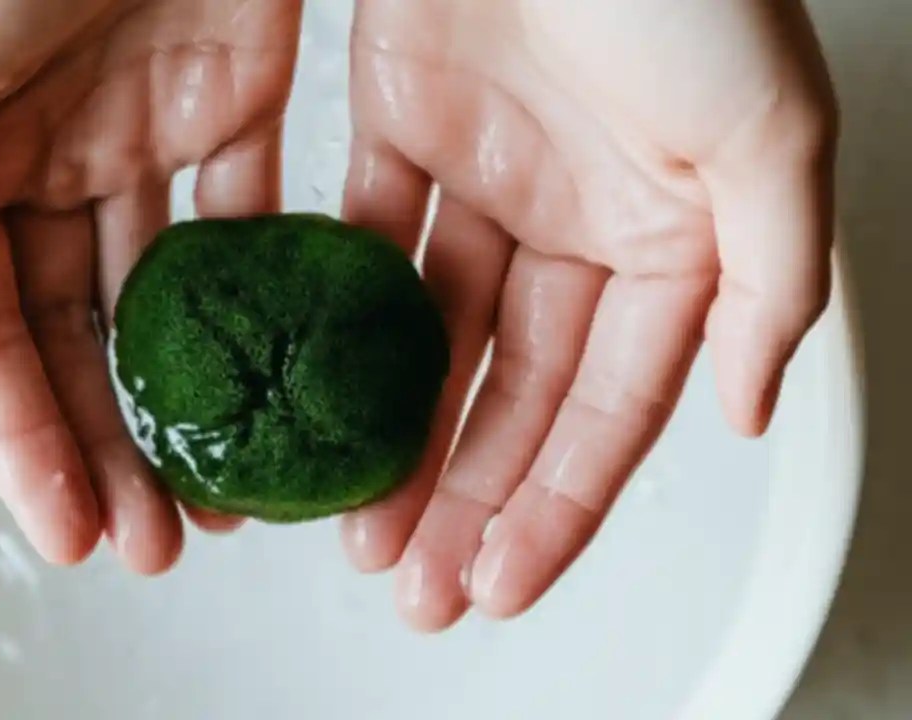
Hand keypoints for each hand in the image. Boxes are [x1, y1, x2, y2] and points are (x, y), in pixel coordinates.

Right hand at [0, 0, 302, 572]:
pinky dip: (267, 294)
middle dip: (112, 442)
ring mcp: (140, 129)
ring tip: (227, 492)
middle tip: (158, 542)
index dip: (22, 439)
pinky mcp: (235, 95)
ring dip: (193, 391)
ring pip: (167, 294)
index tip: (71, 530)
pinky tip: (286, 373)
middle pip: (76, 332)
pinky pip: (250, 215)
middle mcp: (42, 153)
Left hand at [339, 0, 836, 628]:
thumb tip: (747, 413)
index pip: (611, 404)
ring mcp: (484, 179)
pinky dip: (335, 320)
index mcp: (670, 237)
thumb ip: (771, 280)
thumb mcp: (766, 129)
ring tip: (359, 530)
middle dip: (470, 497)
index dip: (560, 501)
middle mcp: (574, 220)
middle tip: (419, 587)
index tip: (503, 582)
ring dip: (397, 434)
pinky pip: (359, 246)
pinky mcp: (398, 129)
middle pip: (514, 392)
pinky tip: (308, 394)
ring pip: (430, 338)